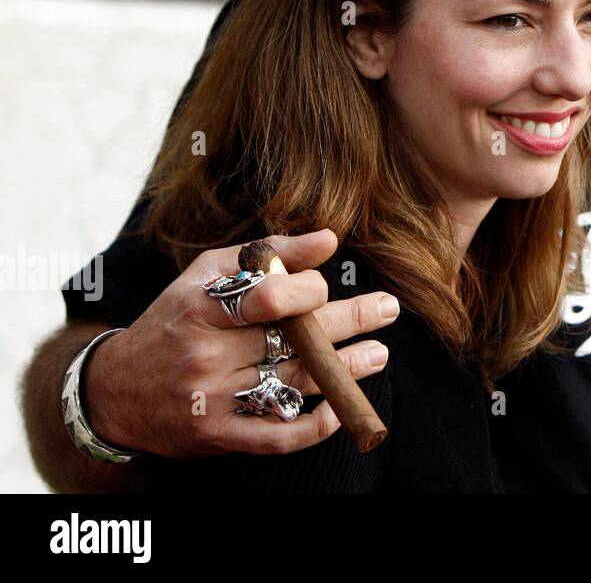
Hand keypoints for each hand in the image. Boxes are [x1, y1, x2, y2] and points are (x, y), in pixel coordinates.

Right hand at [81, 228, 397, 457]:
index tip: (326, 287)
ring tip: (378, 353)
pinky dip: (316, 424)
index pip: (270, 297)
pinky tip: (343, 405)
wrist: (114, 391)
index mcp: (202, 308)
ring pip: (294, 383)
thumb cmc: (175, 319)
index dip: (309, 290)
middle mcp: (206, 355)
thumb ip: (269, 252)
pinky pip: (279, 435)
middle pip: (294, 340)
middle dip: (350, 321)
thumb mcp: (208, 273)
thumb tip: (329, 240)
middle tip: (388, 309)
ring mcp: (213, 400)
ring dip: (346, 369)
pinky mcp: (219, 437)